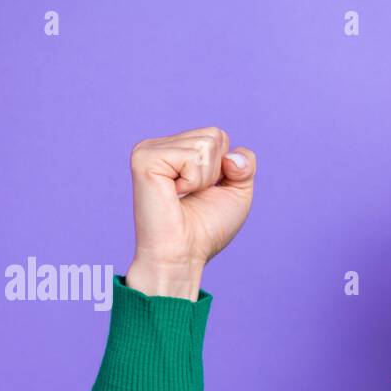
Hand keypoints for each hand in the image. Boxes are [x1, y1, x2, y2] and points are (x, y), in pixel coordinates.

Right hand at [125, 127, 256, 298]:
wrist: (183, 255)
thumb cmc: (206, 230)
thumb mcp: (236, 193)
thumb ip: (245, 164)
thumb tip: (231, 156)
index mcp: (176, 150)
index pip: (219, 136)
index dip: (226, 168)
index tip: (206, 192)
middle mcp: (160, 146)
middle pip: (215, 135)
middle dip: (216, 171)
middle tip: (194, 196)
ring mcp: (149, 150)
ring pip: (205, 144)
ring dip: (204, 179)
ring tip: (183, 197)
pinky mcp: (145, 159)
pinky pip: (191, 156)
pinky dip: (193, 180)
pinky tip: (175, 195)